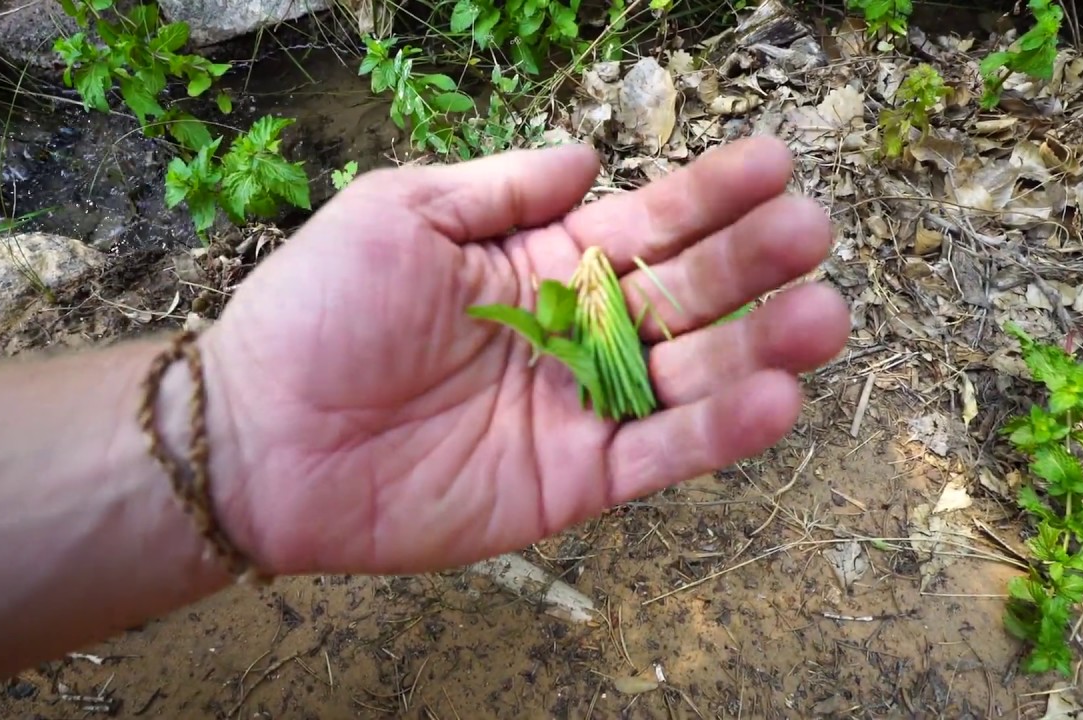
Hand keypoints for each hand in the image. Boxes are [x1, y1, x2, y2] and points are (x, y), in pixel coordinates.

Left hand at [200, 136, 850, 576]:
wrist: (261, 435)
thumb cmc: (317, 310)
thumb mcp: (399, 213)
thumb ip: (501, 187)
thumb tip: (590, 156)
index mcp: (544, 259)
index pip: (648, 220)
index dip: (711, 193)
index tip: (774, 164)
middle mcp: (578, 330)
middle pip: (686, 292)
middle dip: (751, 261)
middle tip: (811, 235)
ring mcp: (581, 407)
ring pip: (690, 376)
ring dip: (759, 347)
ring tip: (821, 317)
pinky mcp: (574, 481)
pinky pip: (658, 455)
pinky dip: (717, 434)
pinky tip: (775, 402)